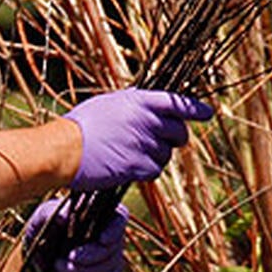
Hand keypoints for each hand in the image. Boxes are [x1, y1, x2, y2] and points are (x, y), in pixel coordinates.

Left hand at [23, 198, 129, 271]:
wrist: (39, 252)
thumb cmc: (43, 226)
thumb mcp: (42, 217)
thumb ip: (51, 213)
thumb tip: (64, 216)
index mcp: (100, 210)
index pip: (120, 218)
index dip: (115, 230)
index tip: (102, 240)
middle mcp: (110, 231)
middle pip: (114, 247)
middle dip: (91, 257)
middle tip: (68, 259)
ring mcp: (112, 252)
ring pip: (111, 267)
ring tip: (59, 268)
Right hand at [63, 89, 212, 191]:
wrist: (63, 149)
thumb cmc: (79, 126)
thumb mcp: (107, 105)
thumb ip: (132, 106)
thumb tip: (147, 111)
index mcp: (139, 100)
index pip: (176, 102)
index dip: (195, 109)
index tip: (207, 113)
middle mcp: (146, 119)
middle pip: (178, 132)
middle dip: (174, 139)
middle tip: (159, 144)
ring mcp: (144, 142)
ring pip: (166, 154)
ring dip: (154, 157)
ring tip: (129, 155)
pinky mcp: (139, 164)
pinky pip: (155, 170)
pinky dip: (145, 171)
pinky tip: (127, 168)